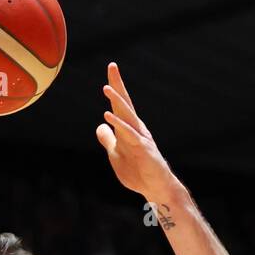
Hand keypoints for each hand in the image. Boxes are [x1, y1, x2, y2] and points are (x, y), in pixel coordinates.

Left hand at [95, 62, 177, 198]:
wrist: (155, 188)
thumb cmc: (137, 171)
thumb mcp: (116, 154)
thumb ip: (108, 140)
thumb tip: (100, 126)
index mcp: (129, 128)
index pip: (120, 104)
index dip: (115, 87)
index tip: (111, 68)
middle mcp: (136, 129)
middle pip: (125, 103)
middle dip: (118, 85)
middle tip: (112, 66)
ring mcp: (140, 138)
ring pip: (127, 116)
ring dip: (116, 102)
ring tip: (106, 88)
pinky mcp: (142, 149)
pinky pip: (129, 135)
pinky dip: (118, 125)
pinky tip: (107, 116)